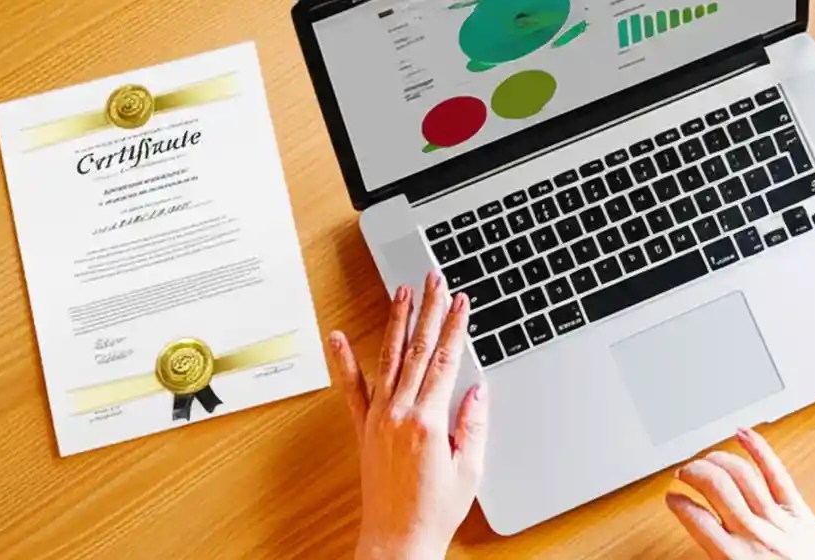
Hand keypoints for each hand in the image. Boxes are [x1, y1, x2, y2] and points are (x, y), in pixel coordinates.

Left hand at [327, 271, 488, 559]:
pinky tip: (339, 336)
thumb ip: (472, 424)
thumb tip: (476, 389)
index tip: (461, 301)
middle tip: (434, 280)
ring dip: (396, 323)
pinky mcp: (364, 429)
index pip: (446, 361)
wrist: (397, 542)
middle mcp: (400, 413)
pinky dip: (345, 361)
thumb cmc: (435, 512)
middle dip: (428, 311)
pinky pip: (352, 389)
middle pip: (419, 350)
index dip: (455, 327)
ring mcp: (378, 418)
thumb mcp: (469, 469)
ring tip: (402, 293)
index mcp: (430, 421)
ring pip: (389, 359)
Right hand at [666, 428, 814, 559]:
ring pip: (741, 475)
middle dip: (693, 472)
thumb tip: (705, 543)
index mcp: (736, 559)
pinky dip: (758, 449)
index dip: (679, 503)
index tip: (673, 497)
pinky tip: (744, 435)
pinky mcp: (800, 511)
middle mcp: (755, 534)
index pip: (697, 519)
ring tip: (706, 458)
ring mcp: (779, 520)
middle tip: (684, 473)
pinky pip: (776, 473)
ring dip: (717, 459)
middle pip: (716, 487)